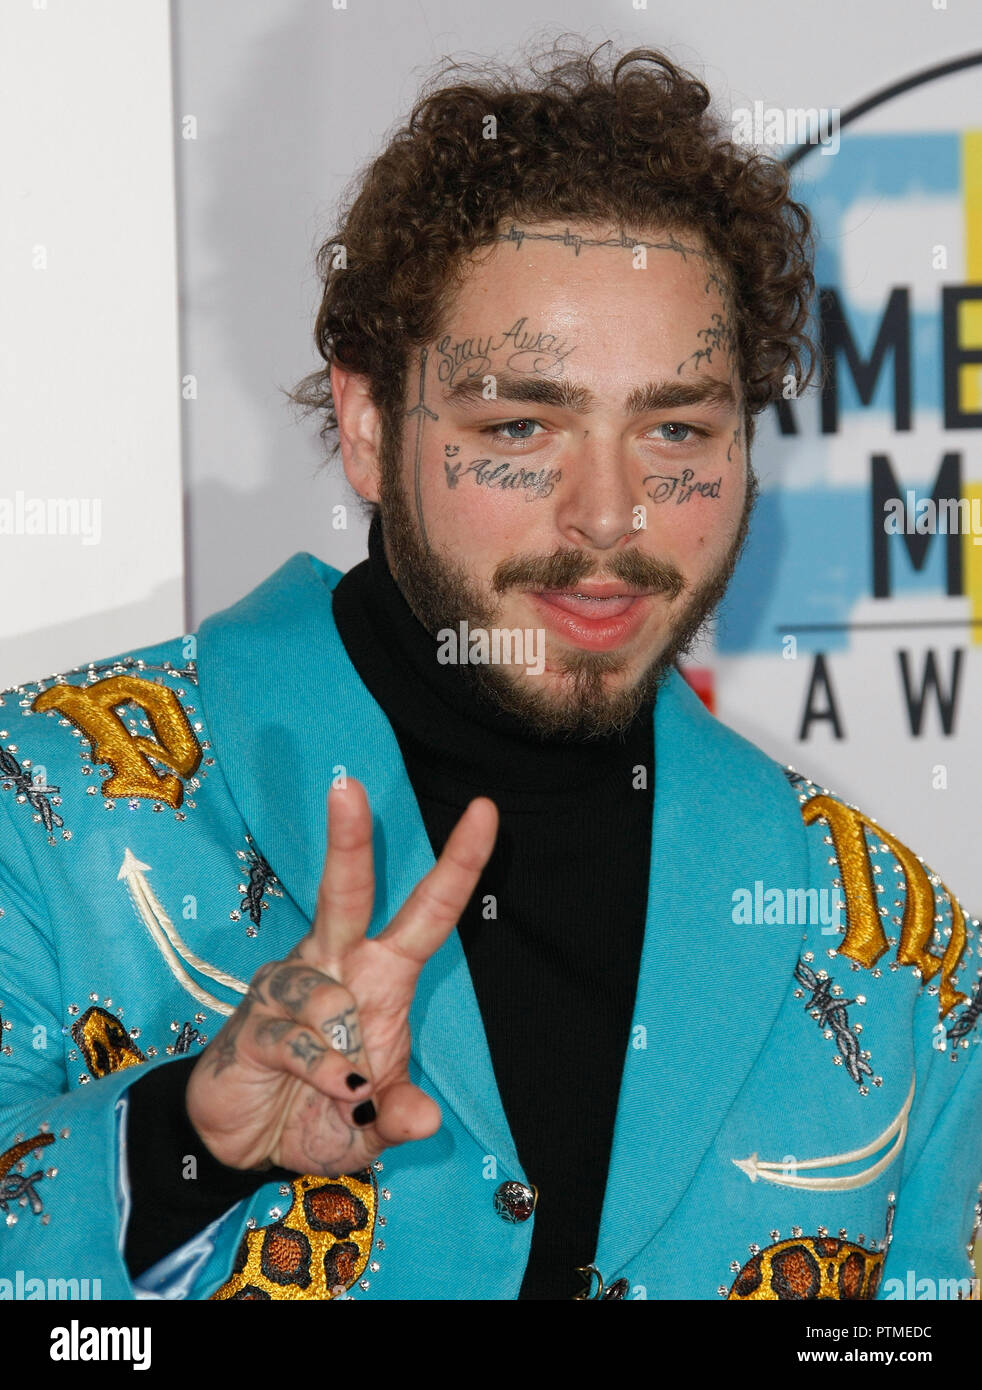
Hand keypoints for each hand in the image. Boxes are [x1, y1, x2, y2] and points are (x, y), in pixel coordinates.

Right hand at [186, 779, 497, 1174]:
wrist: (247, 1144)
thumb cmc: (321, 1112)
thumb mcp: (373, 1127)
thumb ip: (398, 1118)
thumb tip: (426, 1120)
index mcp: (381, 975)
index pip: (427, 911)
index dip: (458, 863)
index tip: (484, 810)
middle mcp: (335, 965)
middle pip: (344, 893)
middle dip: (348, 843)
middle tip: (348, 789)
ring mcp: (287, 988)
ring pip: (321, 992)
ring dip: (342, 1054)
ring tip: (344, 1088)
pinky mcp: (251, 1021)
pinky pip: (292, 1039)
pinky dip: (317, 1073)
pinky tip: (323, 1089)